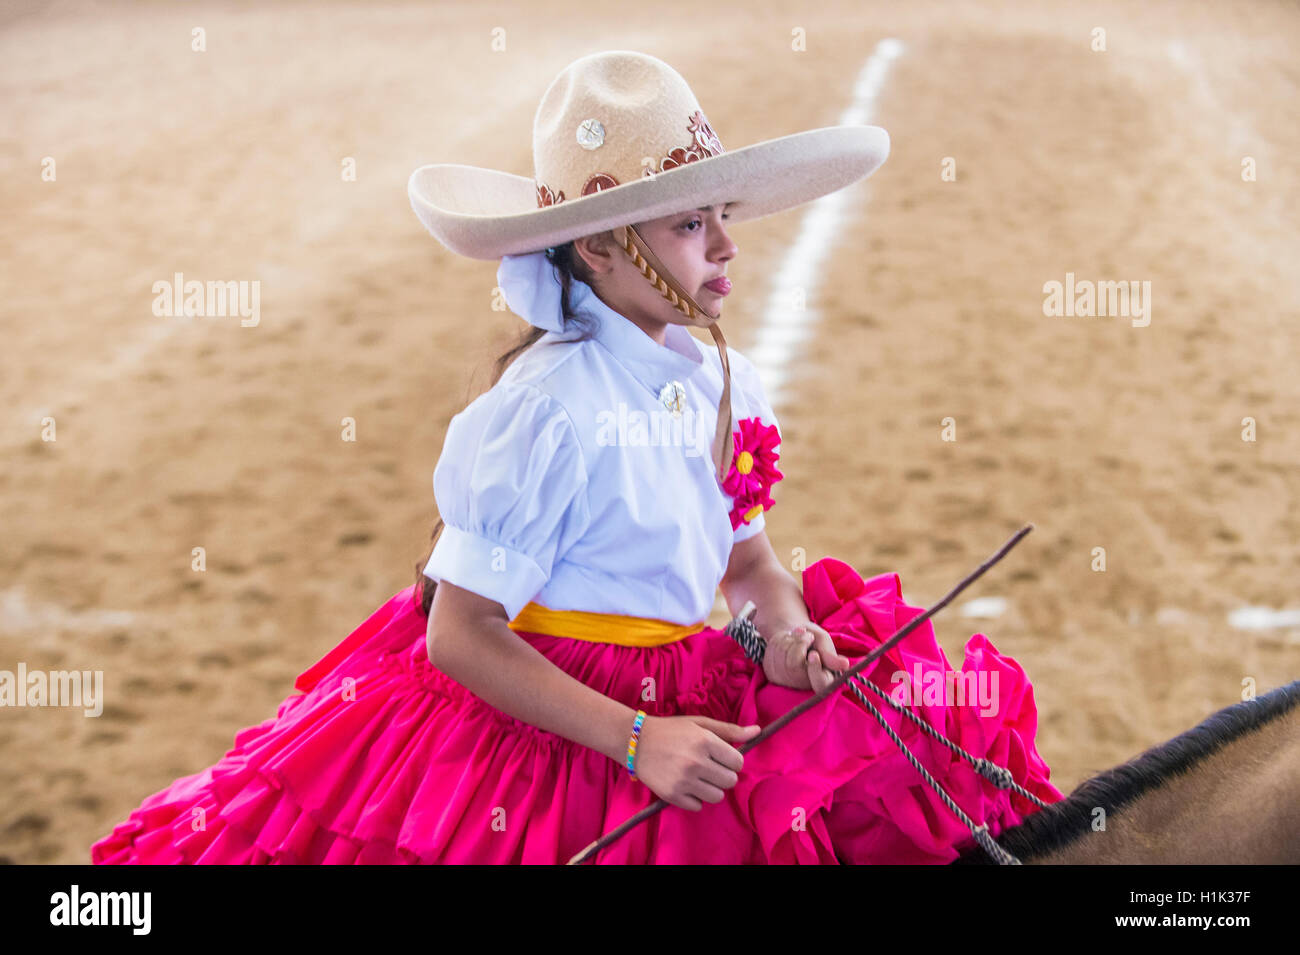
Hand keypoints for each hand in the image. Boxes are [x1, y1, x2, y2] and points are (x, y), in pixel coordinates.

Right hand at [630, 715, 760, 811]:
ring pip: (717, 796)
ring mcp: (683, 781)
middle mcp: (696, 762)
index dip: (732, 760)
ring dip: (712, 788)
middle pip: (730, 781)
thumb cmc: (671, 730)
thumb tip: (757, 731)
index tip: (722, 757)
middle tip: (710, 767)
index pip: (738, 762)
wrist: (635, 742)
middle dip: (724, 774)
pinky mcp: (672, 796)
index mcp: (705, 741)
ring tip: (699, 777)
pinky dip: (696, 799)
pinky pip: (698, 806)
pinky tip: (686, 785)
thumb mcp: (700, 723)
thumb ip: (730, 730)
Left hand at [762, 621, 850, 691]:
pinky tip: (786, 641)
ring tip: (797, 637)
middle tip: (806, 636)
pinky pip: (771, 654)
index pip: (820, 684)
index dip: (815, 669)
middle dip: (798, 643)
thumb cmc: (813, 639)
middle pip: (794, 665)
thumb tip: (845, 665)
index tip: (814, 654)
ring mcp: (786, 682)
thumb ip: (830, 653)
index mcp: (824, 680)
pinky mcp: (772, 675)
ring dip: (788, 639)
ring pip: (781, 656)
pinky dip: (778, 641)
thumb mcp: (823, 642)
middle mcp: (805, 685)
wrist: (794, 633)